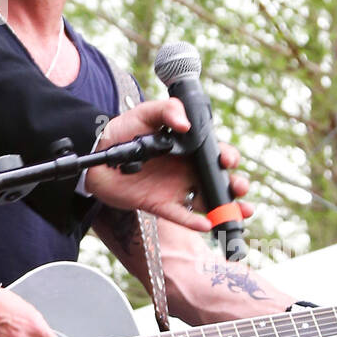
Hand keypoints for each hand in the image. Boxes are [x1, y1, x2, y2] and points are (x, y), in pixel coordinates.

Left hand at [84, 99, 252, 228]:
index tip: (228, 160)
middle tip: (240, 186)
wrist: (96, 153)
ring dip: (225, 208)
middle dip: (235, 185)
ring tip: (240, 212)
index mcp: (187, 148)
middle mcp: (186, 170)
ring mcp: (174, 188)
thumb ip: (167, 110)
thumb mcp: (145, 113)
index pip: (215, 154)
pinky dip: (194, 222)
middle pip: (218, 180)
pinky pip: (180, 216)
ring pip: (207, 201)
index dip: (227, 157)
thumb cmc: (122, 130)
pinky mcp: (159, 204)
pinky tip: (206, 225)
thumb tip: (185, 123)